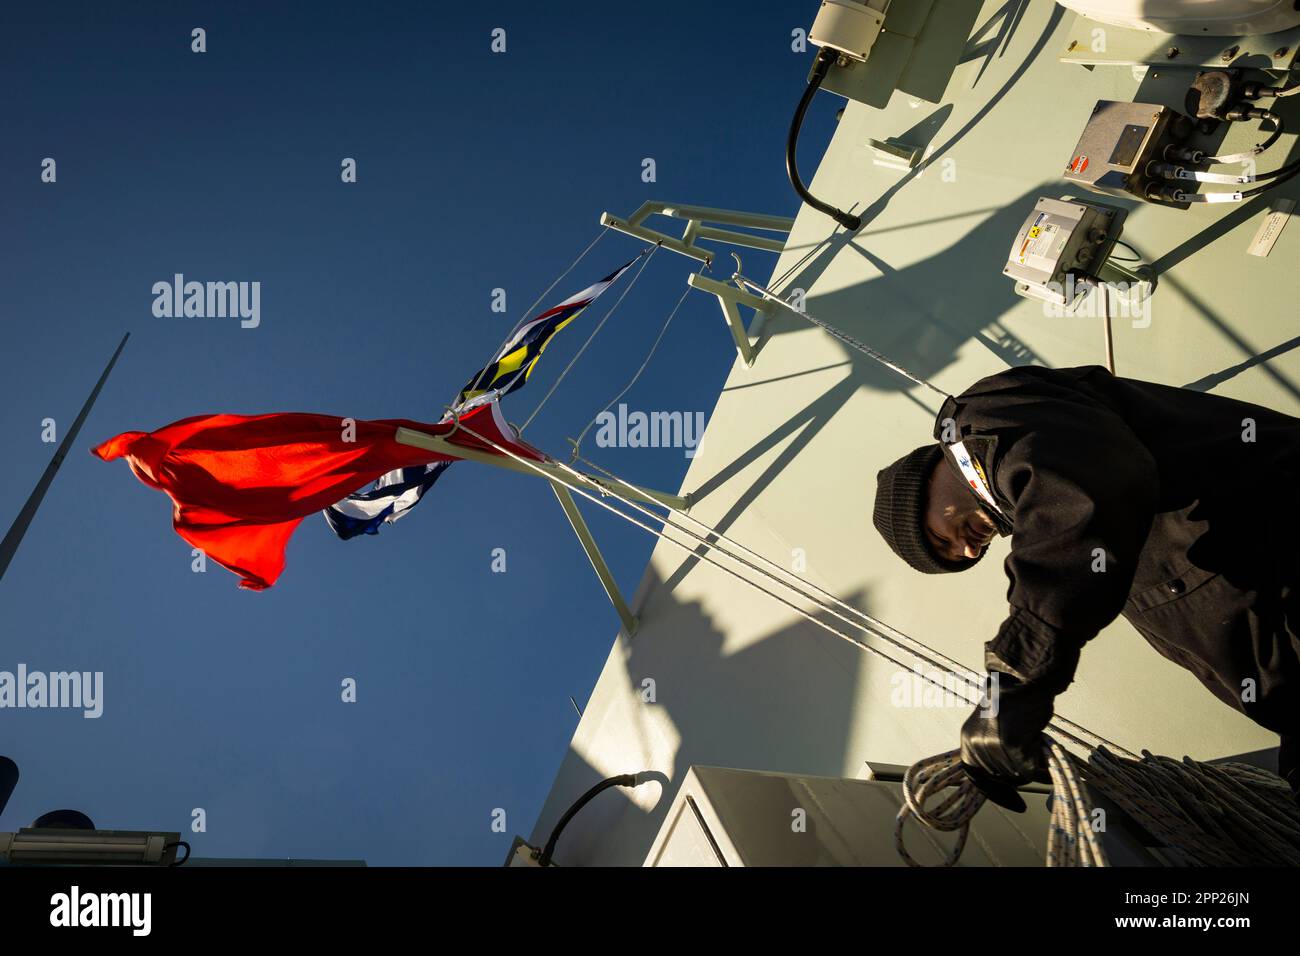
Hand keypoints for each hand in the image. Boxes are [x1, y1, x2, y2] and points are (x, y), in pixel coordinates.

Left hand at [959, 672, 1054, 811]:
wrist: (1023, 679)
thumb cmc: (1012, 701)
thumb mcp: (989, 727)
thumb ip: (991, 750)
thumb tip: (1006, 778)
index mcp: (967, 741)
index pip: (976, 778)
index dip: (996, 794)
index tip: (1016, 804)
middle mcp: (976, 745)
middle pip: (1002, 778)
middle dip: (1018, 773)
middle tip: (1030, 755)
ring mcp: (993, 745)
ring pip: (1019, 775)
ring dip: (1032, 768)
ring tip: (1035, 744)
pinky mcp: (1012, 744)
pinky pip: (1032, 768)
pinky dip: (1043, 767)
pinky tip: (1045, 754)